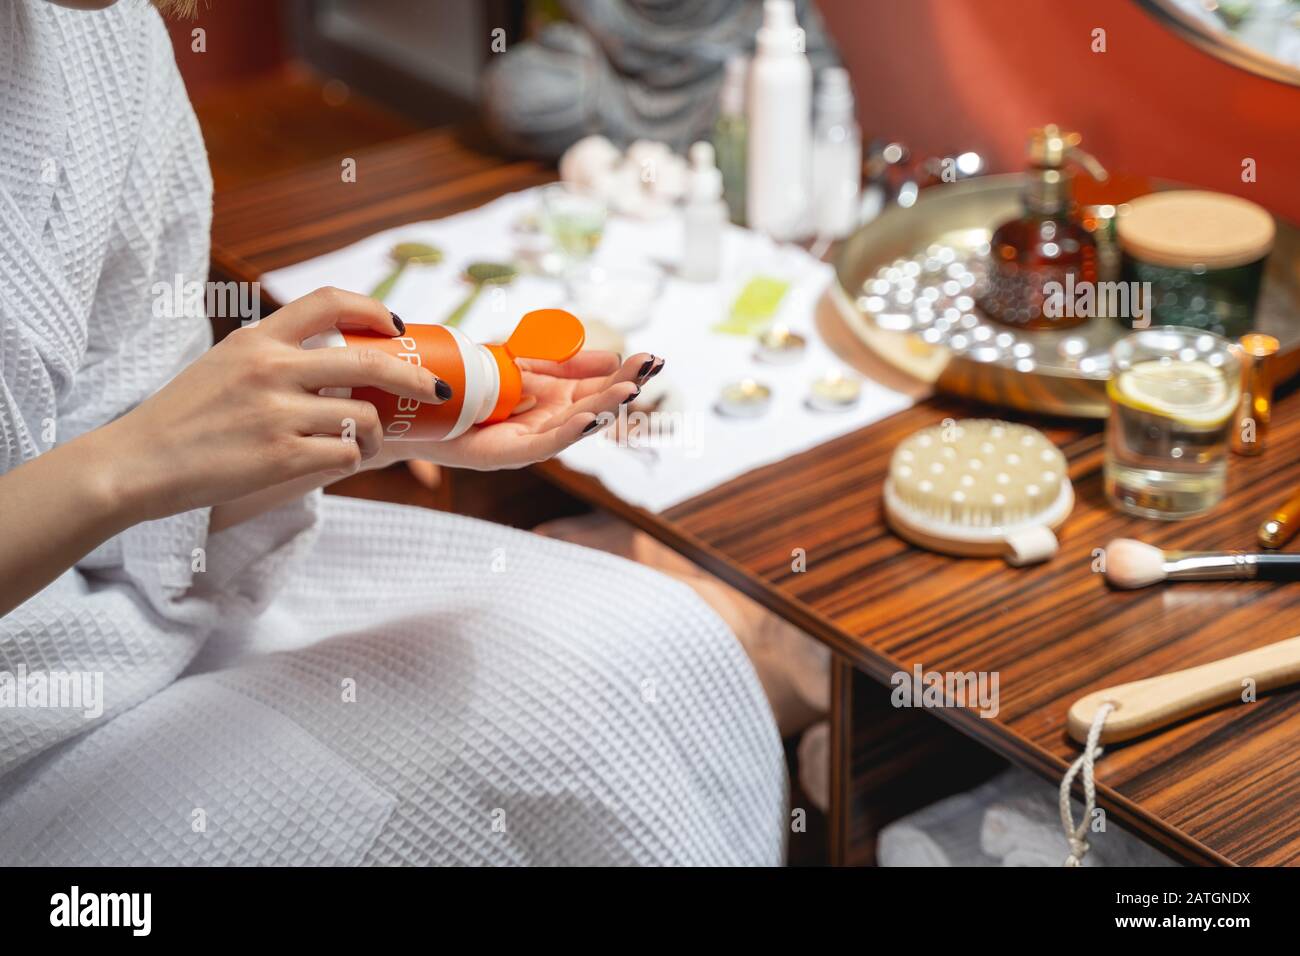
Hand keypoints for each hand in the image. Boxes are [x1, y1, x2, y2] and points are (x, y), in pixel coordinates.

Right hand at [100, 287, 450, 521]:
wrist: (137, 462)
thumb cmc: (185, 416)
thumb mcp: (226, 363)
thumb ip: (277, 354)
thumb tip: (340, 358)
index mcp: (258, 339)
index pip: (328, 301)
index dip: (374, 310)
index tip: (396, 327)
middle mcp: (271, 369)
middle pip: (370, 362)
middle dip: (414, 378)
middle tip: (435, 390)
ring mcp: (277, 414)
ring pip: (365, 417)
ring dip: (378, 434)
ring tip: (368, 442)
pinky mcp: (281, 457)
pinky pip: (347, 454)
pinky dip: (351, 459)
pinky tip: (336, 460)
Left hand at [381, 352, 664, 470]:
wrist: (415, 408)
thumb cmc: (467, 384)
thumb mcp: (520, 361)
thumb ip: (561, 360)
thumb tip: (611, 356)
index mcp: (557, 398)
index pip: (600, 385)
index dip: (626, 372)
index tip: (652, 357)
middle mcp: (550, 422)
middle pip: (597, 404)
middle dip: (624, 386)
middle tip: (652, 366)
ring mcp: (532, 440)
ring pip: (577, 425)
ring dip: (605, 407)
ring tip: (629, 391)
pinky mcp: (509, 454)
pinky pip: (545, 444)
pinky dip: (569, 433)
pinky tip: (589, 418)